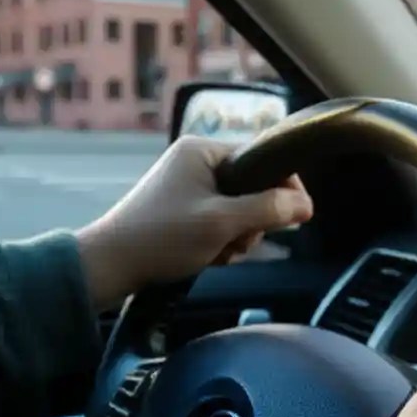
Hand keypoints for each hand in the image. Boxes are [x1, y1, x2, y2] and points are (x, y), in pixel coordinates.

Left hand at [76, 136, 312, 309]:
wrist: (110, 266)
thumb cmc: (162, 238)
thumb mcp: (221, 223)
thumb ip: (267, 210)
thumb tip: (307, 205)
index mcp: (202, 150)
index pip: (261, 159)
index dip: (283, 187)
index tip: (298, 216)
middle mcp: (195, 161)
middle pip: (252, 187)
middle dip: (251, 221)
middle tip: (235, 241)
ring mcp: (187, 185)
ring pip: (238, 209)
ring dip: (236, 235)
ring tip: (217, 252)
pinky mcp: (182, 209)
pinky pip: (219, 220)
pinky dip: (220, 240)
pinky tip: (207, 256)